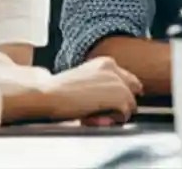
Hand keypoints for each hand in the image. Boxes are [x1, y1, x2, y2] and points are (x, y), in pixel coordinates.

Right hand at [2, 57, 141, 124]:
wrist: (48, 95)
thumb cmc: (59, 92)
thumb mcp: (84, 82)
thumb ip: (101, 86)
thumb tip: (116, 102)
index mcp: (105, 63)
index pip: (127, 79)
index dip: (121, 94)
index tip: (111, 103)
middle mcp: (114, 69)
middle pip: (133, 90)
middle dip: (121, 102)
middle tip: (102, 112)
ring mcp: (118, 81)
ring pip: (131, 104)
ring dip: (115, 113)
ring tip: (94, 115)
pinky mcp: (119, 96)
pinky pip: (126, 114)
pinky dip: (113, 120)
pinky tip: (95, 117)